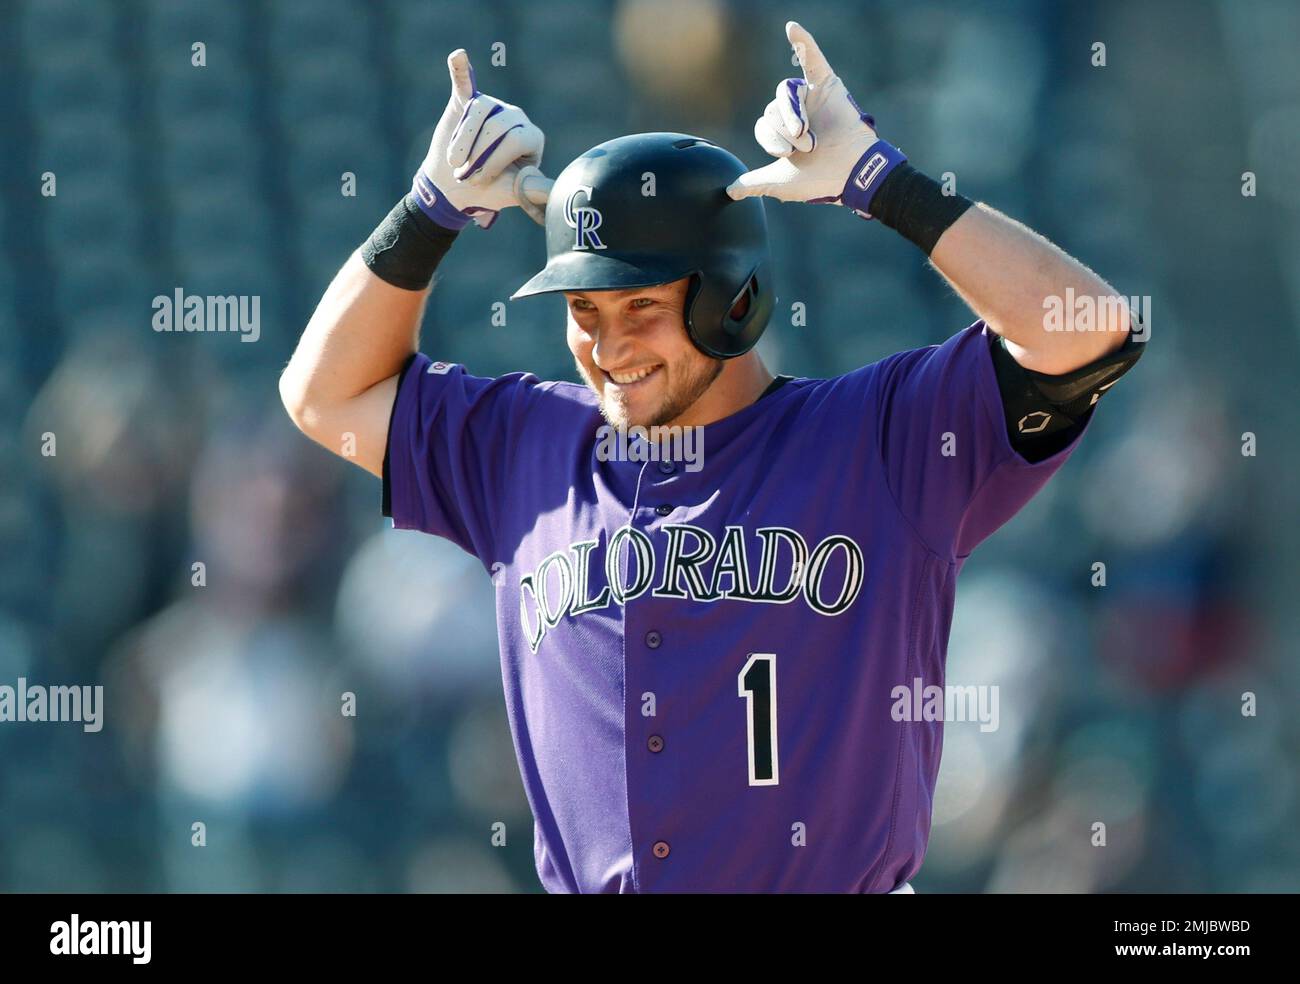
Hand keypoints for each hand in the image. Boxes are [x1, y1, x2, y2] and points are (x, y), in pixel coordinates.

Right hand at [414, 49, 553, 228]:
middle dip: (477, 154)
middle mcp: (515, 117)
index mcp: (531, 137)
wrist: (457, 187)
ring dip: (462, 139)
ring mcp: (493, 107)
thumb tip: (561, 194)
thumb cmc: (489, 190)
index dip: (494, 160)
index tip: (480, 180)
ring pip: (478, 110)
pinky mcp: (467, 101)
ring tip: (454, 161)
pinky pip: (465, 82)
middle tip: (464, 175)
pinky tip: (459, 56)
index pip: (515, 139)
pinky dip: (461, 70)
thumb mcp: (514, 192)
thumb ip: (536, 189)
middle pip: (497, 125)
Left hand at [726, 22, 904, 216]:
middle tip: (806, 148)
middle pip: (772, 108)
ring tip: (808, 136)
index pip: (763, 125)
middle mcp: (796, 111)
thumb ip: (754, 183)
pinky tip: (792, 28)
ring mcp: (812, 96)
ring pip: (786, 92)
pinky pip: (813, 58)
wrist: (851, 174)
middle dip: (784, 132)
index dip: (770, 140)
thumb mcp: (779, 183)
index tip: (785, 155)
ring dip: (793, 116)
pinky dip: (804, 42)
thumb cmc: (819, 180)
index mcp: (785, 131)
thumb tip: (729, 191)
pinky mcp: (828, 84)